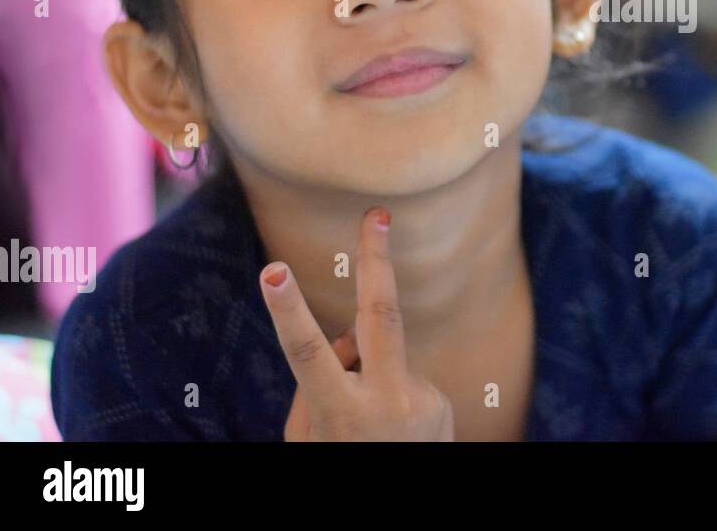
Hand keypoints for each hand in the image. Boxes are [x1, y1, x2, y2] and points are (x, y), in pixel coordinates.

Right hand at [259, 206, 454, 440]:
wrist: (397, 512)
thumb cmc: (336, 463)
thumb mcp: (309, 435)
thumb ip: (323, 379)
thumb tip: (350, 333)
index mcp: (340, 416)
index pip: (307, 354)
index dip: (288, 311)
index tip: (273, 271)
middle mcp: (387, 406)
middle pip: (382, 317)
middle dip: (376, 261)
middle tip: (378, 215)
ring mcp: (421, 404)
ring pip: (383, 362)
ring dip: (371, 383)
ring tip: (372, 431)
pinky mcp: (443, 404)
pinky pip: (404, 382)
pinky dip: (393, 400)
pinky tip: (396, 434)